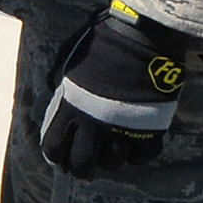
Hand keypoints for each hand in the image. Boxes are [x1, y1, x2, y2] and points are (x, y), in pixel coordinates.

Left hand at [40, 1, 191, 174]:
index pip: (53, 148)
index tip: (63, 157)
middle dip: (83, 168)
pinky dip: (139, 153)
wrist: (141, 34)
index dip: (57, 156)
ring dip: (112, 159)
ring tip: (115, 146)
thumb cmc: (104, 44)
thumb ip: (65, 93)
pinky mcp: (149, 128)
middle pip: (81, 164)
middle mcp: (93, 122)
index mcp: (71, 106)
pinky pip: (142, 157)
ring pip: (112, 163)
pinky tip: (137, 142)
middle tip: (89, 165)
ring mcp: (122, 127)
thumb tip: (58, 109)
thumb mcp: (72, 65)